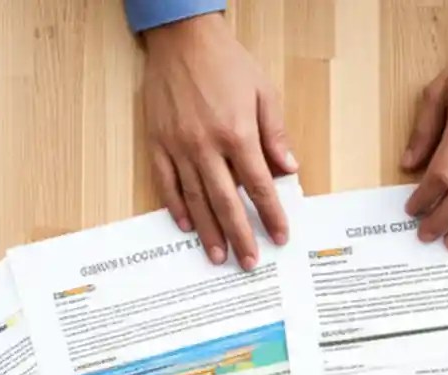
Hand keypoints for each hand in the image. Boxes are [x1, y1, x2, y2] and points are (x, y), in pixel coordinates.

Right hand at [142, 14, 296, 269]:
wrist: (182, 39)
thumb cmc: (227, 63)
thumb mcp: (263, 92)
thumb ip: (275, 134)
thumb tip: (289, 170)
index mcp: (237, 133)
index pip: (259, 186)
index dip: (271, 214)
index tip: (280, 236)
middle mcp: (207, 145)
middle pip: (227, 202)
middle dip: (240, 235)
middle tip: (249, 262)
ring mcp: (179, 146)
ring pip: (195, 199)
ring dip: (209, 231)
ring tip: (218, 256)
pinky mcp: (158, 142)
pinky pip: (167, 183)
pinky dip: (177, 207)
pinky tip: (188, 226)